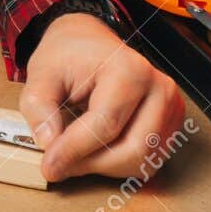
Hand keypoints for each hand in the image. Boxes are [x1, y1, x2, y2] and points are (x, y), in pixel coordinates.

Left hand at [18, 13, 186, 182]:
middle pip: (132, 150)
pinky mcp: (171, 124)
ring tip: (75, 153)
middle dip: (91, 164)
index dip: (74, 151)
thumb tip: (48, 143)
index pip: (105, 125)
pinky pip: (148, 161)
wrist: (89, 44)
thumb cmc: (68, 56)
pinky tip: (95, 148)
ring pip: (142, 162)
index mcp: (130, 70)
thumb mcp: (41, 73)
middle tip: (59, 164)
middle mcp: (159, 89)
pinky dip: (118, 164)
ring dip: (104, 167)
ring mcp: (171, 108)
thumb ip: (39, 107)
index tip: (48, 166)